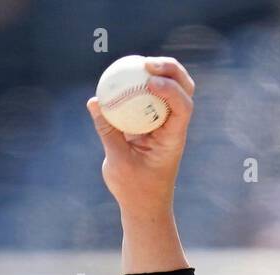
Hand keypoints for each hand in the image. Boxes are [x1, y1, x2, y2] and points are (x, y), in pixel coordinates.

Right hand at [86, 57, 195, 215]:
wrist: (145, 206)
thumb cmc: (135, 190)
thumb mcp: (117, 161)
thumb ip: (107, 130)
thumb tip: (95, 101)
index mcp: (173, 138)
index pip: (183, 108)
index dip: (171, 90)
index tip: (149, 82)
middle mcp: (173, 127)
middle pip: (185, 90)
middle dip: (171, 71)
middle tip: (146, 62)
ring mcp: (164, 124)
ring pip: (172, 90)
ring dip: (160, 72)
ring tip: (138, 62)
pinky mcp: (151, 124)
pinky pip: (150, 98)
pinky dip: (140, 84)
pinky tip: (124, 74)